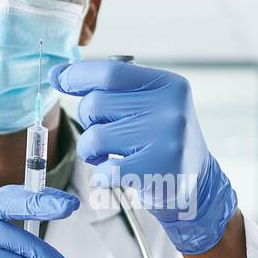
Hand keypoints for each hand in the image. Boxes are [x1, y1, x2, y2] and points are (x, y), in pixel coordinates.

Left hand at [50, 59, 236, 253]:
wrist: (198, 185)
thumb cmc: (161, 141)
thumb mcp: (150, 104)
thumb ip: (111, 88)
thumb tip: (58, 74)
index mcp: (168, 84)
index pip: (110, 72)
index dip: (77, 75)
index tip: (60, 78)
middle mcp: (170, 108)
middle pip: (96, 104)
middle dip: (88, 121)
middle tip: (105, 134)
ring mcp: (166, 139)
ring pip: (94, 137)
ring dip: (91, 151)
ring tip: (109, 156)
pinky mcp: (157, 170)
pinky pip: (105, 170)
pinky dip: (102, 175)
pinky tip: (116, 174)